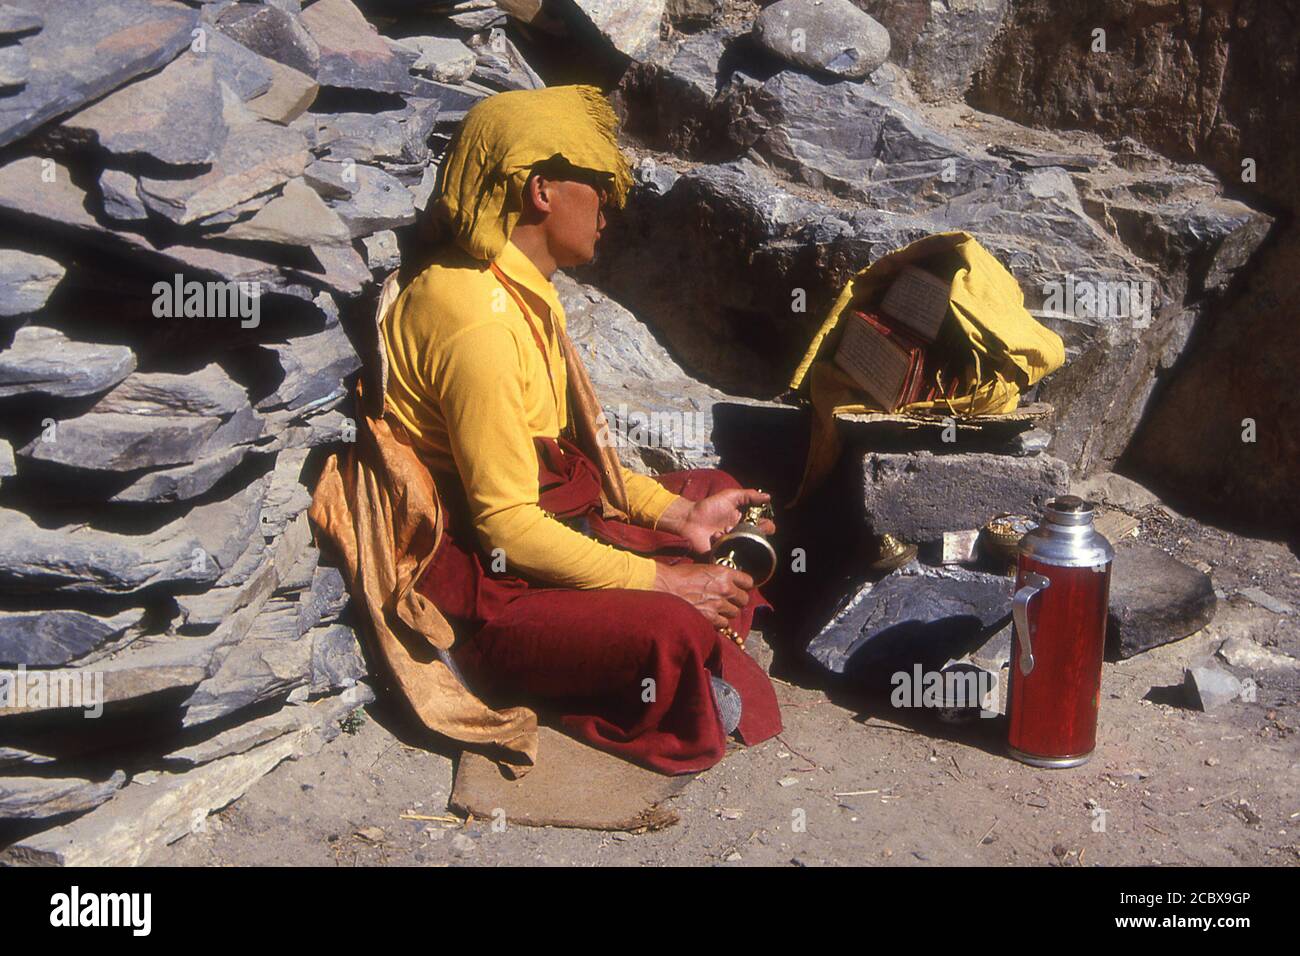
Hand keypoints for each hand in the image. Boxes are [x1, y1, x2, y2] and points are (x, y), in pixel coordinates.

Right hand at [653, 562, 752, 627]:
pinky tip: (710, 616)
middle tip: (728, 601)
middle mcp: (725, 588)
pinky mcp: (710, 617)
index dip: (744, 586)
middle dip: (737, 601)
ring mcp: (718, 604)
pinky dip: (718, 621)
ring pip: (735, 613)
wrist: (664, 586)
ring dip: (727, 612)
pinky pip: (724, 623)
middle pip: (744, 600)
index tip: (740, 588)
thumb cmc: (680, 575)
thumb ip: (720, 575)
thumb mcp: (704, 568)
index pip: (748, 581)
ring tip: (716, 609)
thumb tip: (729, 582)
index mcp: (724, 573)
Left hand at [659, 488, 775, 555]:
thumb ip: (749, 495)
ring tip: (726, 530)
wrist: (690, 518)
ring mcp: (732, 546)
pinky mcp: (722, 555)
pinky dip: (725, 547)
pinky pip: (731, 558)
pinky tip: (716, 536)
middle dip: (755, 535)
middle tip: (744, 528)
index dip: (766, 526)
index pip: (764, 527)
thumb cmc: (709, 506)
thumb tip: (769, 497)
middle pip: (758, 541)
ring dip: (739, 540)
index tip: (761, 523)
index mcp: (745, 522)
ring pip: (746, 551)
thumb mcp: (730, 496)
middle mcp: (741, 535)